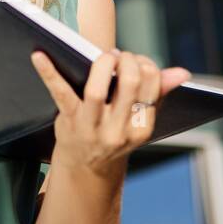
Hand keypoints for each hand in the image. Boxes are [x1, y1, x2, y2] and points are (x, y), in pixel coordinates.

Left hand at [29, 49, 192, 177]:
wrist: (85, 168)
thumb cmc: (114, 133)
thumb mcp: (137, 120)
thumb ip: (158, 93)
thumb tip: (183, 73)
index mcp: (141, 128)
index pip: (151, 85)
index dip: (145, 64)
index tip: (135, 60)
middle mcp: (119, 131)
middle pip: (130, 83)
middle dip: (127, 60)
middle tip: (119, 56)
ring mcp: (93, 128)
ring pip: (98, 88)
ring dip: (102, 63)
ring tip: (104, 56)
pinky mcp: (69, 123)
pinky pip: (60, 93)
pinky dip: (49, 72)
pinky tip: (39, 55)